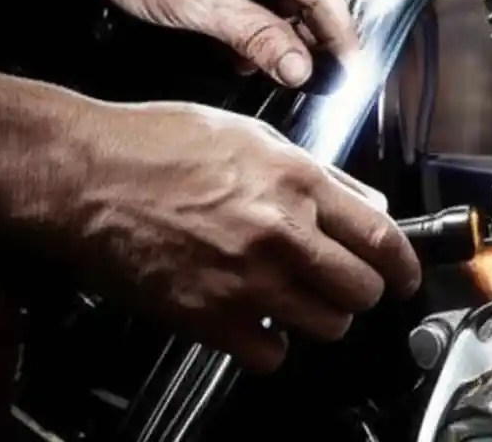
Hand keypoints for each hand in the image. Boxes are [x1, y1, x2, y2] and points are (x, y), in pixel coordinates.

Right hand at [49, 100, 420, 372]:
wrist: (85, 176)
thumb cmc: (156, 146)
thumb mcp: (253, 137)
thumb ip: (319, 174)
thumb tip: (368, 204)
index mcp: (296, 183)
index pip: (383, 238)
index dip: (405, 265)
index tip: (407, 276)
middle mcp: (280, 234)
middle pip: (363, 289)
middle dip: (365, 290)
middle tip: (351, 284)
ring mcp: (247, 281)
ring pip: (327, 325)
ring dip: (324, 317)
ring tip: (302, 300)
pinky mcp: (210, 318)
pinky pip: (272, 354)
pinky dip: (273, 344)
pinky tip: (259, 320)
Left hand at [75, 0, 356, 86]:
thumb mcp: (201, 7)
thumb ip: (259, 39)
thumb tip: (302, 70)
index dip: (341, 36)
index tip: (351, 74)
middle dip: (313, 33)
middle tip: (304, 74)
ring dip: (287, 28)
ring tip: (259, 58)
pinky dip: (269, 16)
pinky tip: (244, 39)